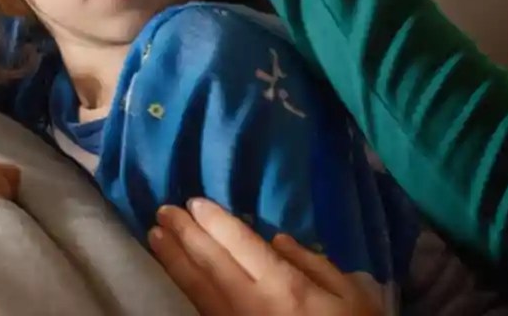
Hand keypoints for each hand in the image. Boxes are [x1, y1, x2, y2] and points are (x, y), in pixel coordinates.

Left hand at [149, 199, 386, 315]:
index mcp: (285, 287)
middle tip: (163, 211)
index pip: (241, 246)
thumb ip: (315, 264)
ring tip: (156, 237)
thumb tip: (278, 240)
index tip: (194, 202)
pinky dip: (185, 288)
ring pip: (198, 289)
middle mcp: (253, 304)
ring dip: (174, 260)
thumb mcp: (352, 297)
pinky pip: (202, 309)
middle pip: (211, 264)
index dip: (215, 222)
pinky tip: (175, 273)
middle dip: (185, 235)